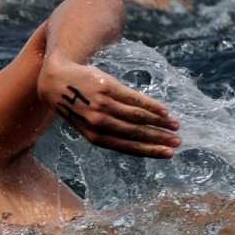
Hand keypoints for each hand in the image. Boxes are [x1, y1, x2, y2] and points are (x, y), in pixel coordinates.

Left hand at [41, 57, 179, 158]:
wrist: (57, 80)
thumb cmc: (77, 104)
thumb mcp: (88, 123)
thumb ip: (109, 131)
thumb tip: (138, 139)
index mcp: (94, 136)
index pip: (127, 147)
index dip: (149, 151)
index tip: (167, 154)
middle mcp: (99, 122)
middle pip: (135, 133)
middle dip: (158, 139)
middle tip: (177, 142)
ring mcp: (103, 105)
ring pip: (137, 117)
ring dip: (159, 122)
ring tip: (175, 126)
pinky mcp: (106, 87)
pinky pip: (133, 99)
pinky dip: (151, 106)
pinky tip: (164, 111)